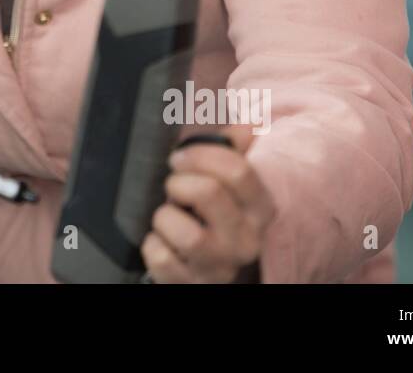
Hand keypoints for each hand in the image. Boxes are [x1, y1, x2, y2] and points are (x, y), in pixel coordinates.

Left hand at [140, 125, 275, 282]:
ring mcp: (221, 266)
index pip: (239, 171)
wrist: (201, 266)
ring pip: (188, 233)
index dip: (200, 156)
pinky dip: (152, 245)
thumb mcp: (225, 184)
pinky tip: (160, 241)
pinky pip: (162, 258)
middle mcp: (247, 241)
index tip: (179, 158)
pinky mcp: (193, 284)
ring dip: (165, 217)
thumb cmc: (208, 215)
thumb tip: (245, 128)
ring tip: (167, 218)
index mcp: (260, 209)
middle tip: (172, 187)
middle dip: (179, 183)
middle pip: (209, 193)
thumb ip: (233, 153)